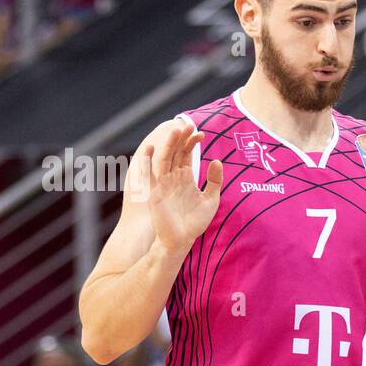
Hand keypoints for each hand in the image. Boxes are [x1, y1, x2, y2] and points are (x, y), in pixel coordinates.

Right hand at [143, 122, 222, 254]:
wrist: (181, 240)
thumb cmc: (194, 222)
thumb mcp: (211, 200)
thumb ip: (214, 181)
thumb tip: (216, 161)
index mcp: (184, 178)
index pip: (186, 154)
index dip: (192, 143)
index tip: (202, 134)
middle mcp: (173, 178)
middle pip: (175, 152)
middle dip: (180, 139)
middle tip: (188, 124)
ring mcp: (163, 184)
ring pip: (165, 159)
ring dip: (169, 144)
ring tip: (175, 130)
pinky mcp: (156, 192)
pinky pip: (151, 174)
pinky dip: (149, 161)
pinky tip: (151, 148)